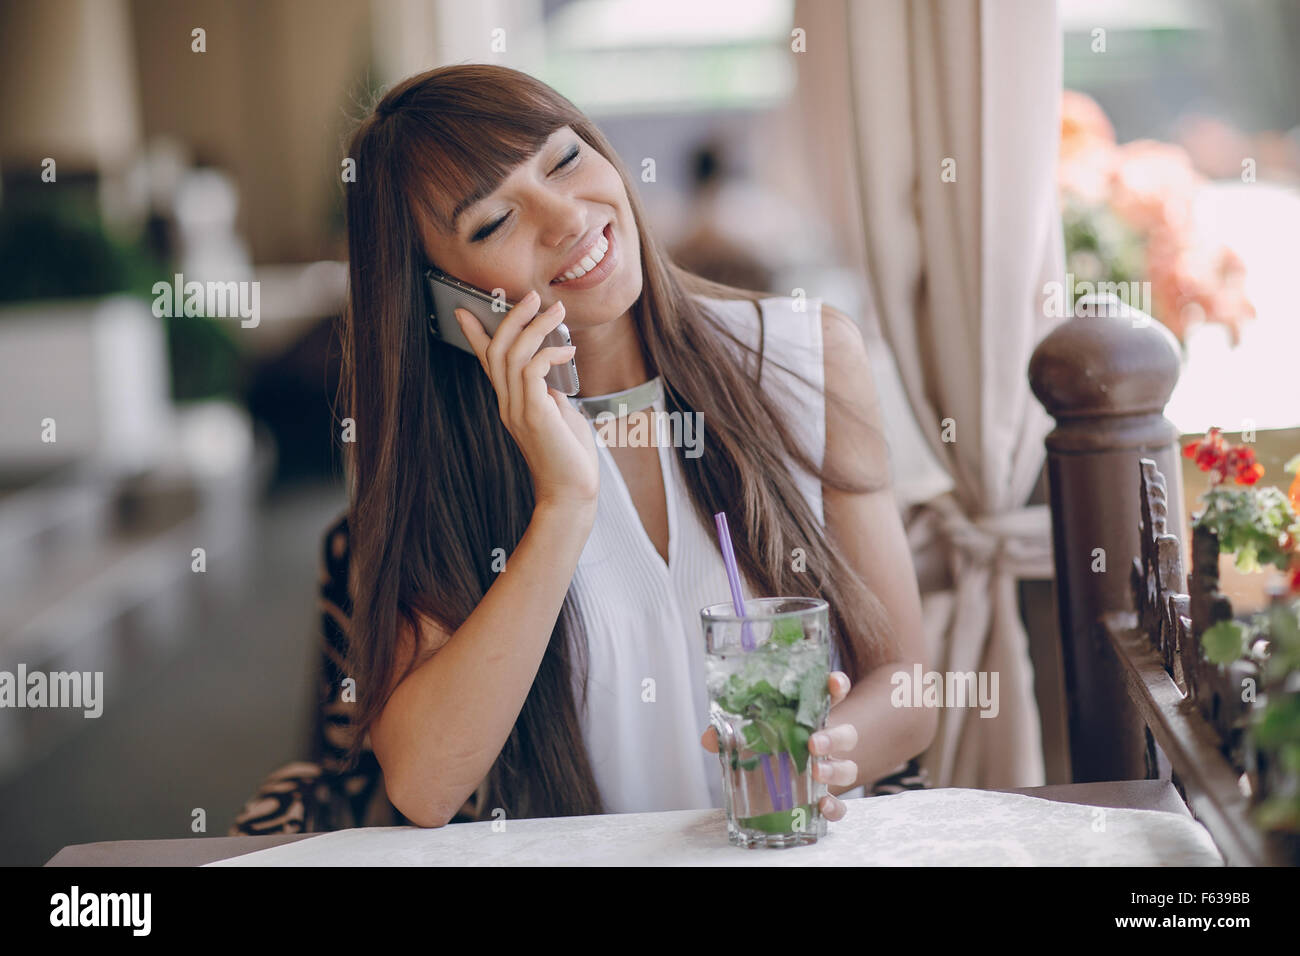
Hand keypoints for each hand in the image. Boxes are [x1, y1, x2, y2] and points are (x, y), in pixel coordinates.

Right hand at [455, 290, 598, 508]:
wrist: (572, 493)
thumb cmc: (570, 456)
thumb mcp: (558, 414)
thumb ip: (550, 392)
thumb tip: (553, 368)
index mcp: (511, 403)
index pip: (487, 363)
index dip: (475, 336)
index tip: (464, 311)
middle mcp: (508, 405)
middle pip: (497, 350)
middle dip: (512, 318)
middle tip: (533, 297)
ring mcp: (518, 410)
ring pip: (512, 355)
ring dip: (535, 327)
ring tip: (557, 312)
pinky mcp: (535, 415)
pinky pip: (532, 371)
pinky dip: (549, 353)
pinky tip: (568, 350)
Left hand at [700, 671, 857, 821]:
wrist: (766, 792)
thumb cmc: (763, 753)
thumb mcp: (745, 740)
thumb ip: (729, 735)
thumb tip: (709, 737)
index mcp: (808, 722)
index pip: (828, 698)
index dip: (836, 687)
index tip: (833, 682)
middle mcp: (824, 745)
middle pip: (846, 735)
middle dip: (834, 737)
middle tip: (813, 743)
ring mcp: (828, 773)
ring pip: (848, 768)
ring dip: (836, 769)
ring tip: (816, 772)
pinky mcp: (825, 800)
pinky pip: (840, 806)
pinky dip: (835, 807)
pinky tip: (822, 805)